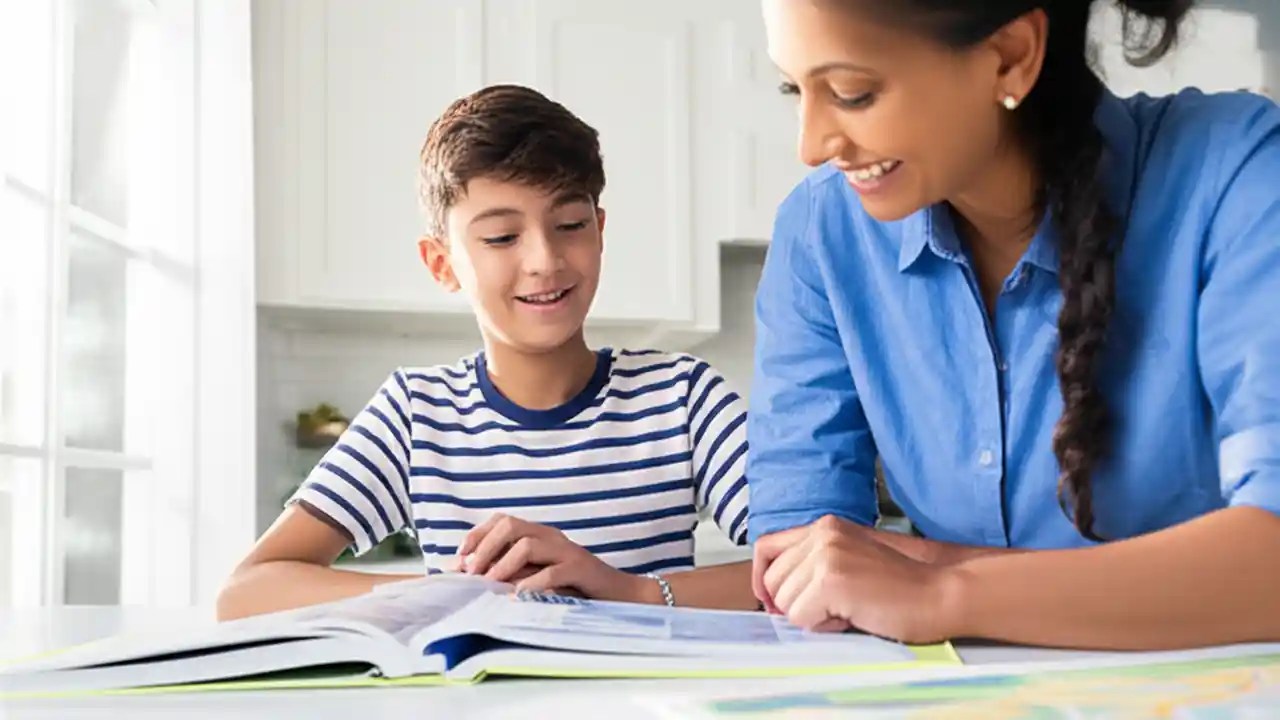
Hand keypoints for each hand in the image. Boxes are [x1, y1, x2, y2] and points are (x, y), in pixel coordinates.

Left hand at [455, 513, 645, 601]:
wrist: (618, 593)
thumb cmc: (574, 586)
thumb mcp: (537, 575)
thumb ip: (508, 571)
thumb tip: (465, 572)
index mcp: (539, 533)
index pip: (502, 520)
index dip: (477, 534)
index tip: (459, 557)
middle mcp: (550, 536)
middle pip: (511, 525)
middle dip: (485, 546)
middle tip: (471, 572)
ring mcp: (566, 550)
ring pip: (528, 544)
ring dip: (503, 565)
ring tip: (490, 584)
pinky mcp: (580, 568)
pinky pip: (551, 572)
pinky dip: (531, 584)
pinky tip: (518, 597)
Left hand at [753, 515, 961, 643]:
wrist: (939, 593)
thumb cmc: (899, 587)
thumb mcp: (849, 561)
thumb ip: (813, 566)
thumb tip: (772, 596)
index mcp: (824, 526)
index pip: (766, 547)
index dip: (764, 580)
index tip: (773, 603)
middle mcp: (821, 533)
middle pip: (771, 581)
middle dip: (795, 605)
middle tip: (834, 608)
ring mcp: (826, 554)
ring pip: (784, 603)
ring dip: (813, 617)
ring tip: (850, 609)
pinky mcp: (832, 579)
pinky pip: (801, 618)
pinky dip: (824, 627)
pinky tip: (853, 616)